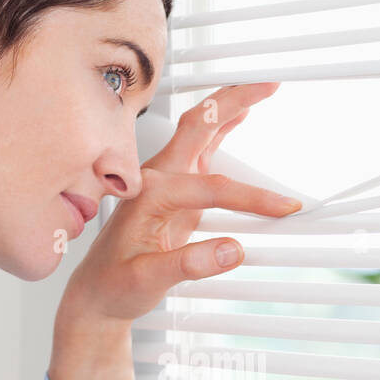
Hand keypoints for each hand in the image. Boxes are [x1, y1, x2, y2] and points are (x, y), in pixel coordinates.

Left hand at [58, 83, 299, 326]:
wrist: (97, 294)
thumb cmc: (115, 285)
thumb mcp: (149, 280)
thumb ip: (190, 265)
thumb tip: (232, 250)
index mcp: (150, 194)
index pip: (211, 187)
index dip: (251, 197)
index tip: (282, 208)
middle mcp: (157, 178)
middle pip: (198, 125)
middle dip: (234, 100)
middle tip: (269, 85)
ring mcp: (167, 181)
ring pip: (200, 129)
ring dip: (230, 106)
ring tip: (263, 89)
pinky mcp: (176, 190)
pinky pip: (202, 148)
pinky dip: (223, 128)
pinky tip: (240, 117)